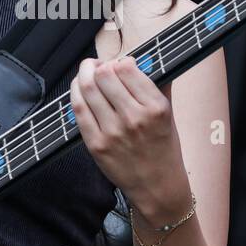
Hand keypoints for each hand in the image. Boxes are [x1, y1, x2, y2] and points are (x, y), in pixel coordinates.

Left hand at [69, 56, 189, 221]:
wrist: (157, 186)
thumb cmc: (163, 149)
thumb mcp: (169, 114)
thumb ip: (159, 85)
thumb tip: (146, 59)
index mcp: (156, 107)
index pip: (128, 68)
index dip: (119, 61)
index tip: (118, 65)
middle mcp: (135, 118)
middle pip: (104, 75)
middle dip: (98, 65)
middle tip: (99, 67)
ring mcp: (113, 132)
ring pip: (88, 89)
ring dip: (84, 75)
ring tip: (87, 73)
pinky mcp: (97, 145)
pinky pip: (79, 110)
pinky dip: (75, 93)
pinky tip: (78, 89)